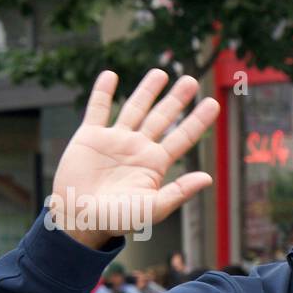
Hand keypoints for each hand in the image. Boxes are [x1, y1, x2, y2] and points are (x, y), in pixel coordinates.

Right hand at [49, 70, 219, 248]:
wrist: (80, 219)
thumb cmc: (118, 220)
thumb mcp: (152, 209)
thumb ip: (179, 192)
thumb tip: (208, 178)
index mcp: (155, 164)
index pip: (182, 137)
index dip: (198, 120)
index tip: (213, 103)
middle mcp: (138, 148)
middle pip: (162, 117)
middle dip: (176, 99)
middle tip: (191, 80)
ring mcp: (114, 140)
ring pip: (134, 108)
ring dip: (147, 91)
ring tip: (160, 72)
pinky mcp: (89, 137)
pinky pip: (98, 109)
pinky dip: (103, 92)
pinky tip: (111, 75)